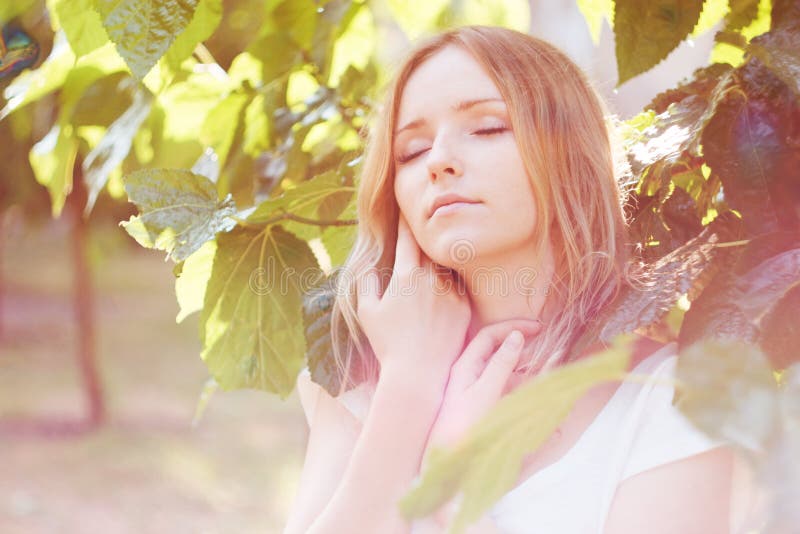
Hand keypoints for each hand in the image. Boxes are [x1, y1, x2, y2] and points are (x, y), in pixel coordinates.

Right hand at [356, 213, 471, 386]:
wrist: (419, 373)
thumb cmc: (387, 344)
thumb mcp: (367, 311)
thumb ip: (366, 280)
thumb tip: (367, 261)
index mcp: (406, 275)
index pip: (408, 238)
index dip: (405, 221)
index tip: (405, 209)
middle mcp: (431, 279)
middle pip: (429, 247)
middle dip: (425, 235)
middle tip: (424, 223)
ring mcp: (451, 292)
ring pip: (445, 265)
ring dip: (439, 258)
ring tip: (436, 252)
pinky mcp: (464, 307)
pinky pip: (457, 285)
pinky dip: (450, 281)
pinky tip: (444, 284)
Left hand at [422, 319, 543, 462]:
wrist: (447, 464)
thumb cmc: (462, 427)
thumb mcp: (485, 393)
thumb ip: (501, 365)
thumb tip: (517, 337)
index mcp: (465, 367)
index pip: (488, 335)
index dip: (512, 327)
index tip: (537, 327)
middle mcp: (470, 375)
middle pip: (496, 350)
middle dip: (519, 342)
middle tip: (543, 338)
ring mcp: (477, 391)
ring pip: (503, 370)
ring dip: (524, 366)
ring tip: (547, 367)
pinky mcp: (485, 408)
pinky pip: (505, 390)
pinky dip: (522, 387)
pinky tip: (537, 391)